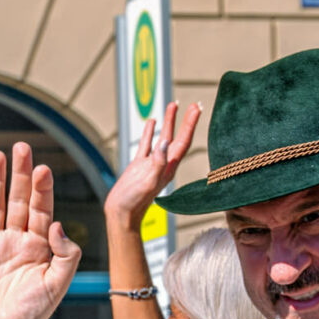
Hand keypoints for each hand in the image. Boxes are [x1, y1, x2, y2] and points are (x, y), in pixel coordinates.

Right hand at [0, 142, 82, 318]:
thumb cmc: (31, 315)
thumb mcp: (57, 285)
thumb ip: (65, 254)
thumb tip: (58, 223)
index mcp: (40, 247)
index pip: (43, 210)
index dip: (43, 189)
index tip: (43, 169)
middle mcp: (16, 241)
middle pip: (19, 200)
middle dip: (20, 175)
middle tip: (22, 148)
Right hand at [106, 102, 200, 233]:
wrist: (121, 213)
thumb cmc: (134, 201)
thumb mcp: (148, 181)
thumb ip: (158, 163)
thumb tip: (165, 142)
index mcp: (169, 167)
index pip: (184, 141)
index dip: (190, 125)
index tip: (196, 109)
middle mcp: (164, 164)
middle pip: (178, 137)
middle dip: (186, 121)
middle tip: (193, 105)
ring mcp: (151, 164)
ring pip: (163, 138)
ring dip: (169, 122)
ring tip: (172, 105)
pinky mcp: (139, 165)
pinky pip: (147, 144)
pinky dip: (150, 132)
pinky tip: (151, 121)